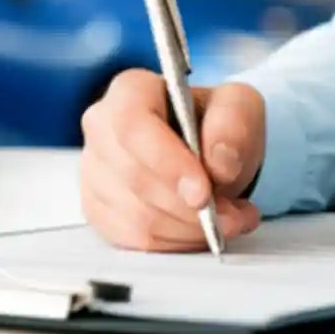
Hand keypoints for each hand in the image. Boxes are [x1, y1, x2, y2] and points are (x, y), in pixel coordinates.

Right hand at [80, 69, 265, 251]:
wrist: (207, 154)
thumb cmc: (216, 125)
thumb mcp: (240, 108)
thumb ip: (235, 123)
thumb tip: (219, 161)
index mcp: (131, 91)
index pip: (133, 125)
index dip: (167, 163)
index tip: (203, 193)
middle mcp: (102, 127)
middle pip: (135, 176)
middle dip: (188, 206)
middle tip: (230, 215)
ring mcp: (94, 170)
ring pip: (136, 215)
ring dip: (189, 228)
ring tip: (226, 221)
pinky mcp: (98, 208)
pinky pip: (133, 239)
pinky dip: (175, 242)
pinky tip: (200, 231)